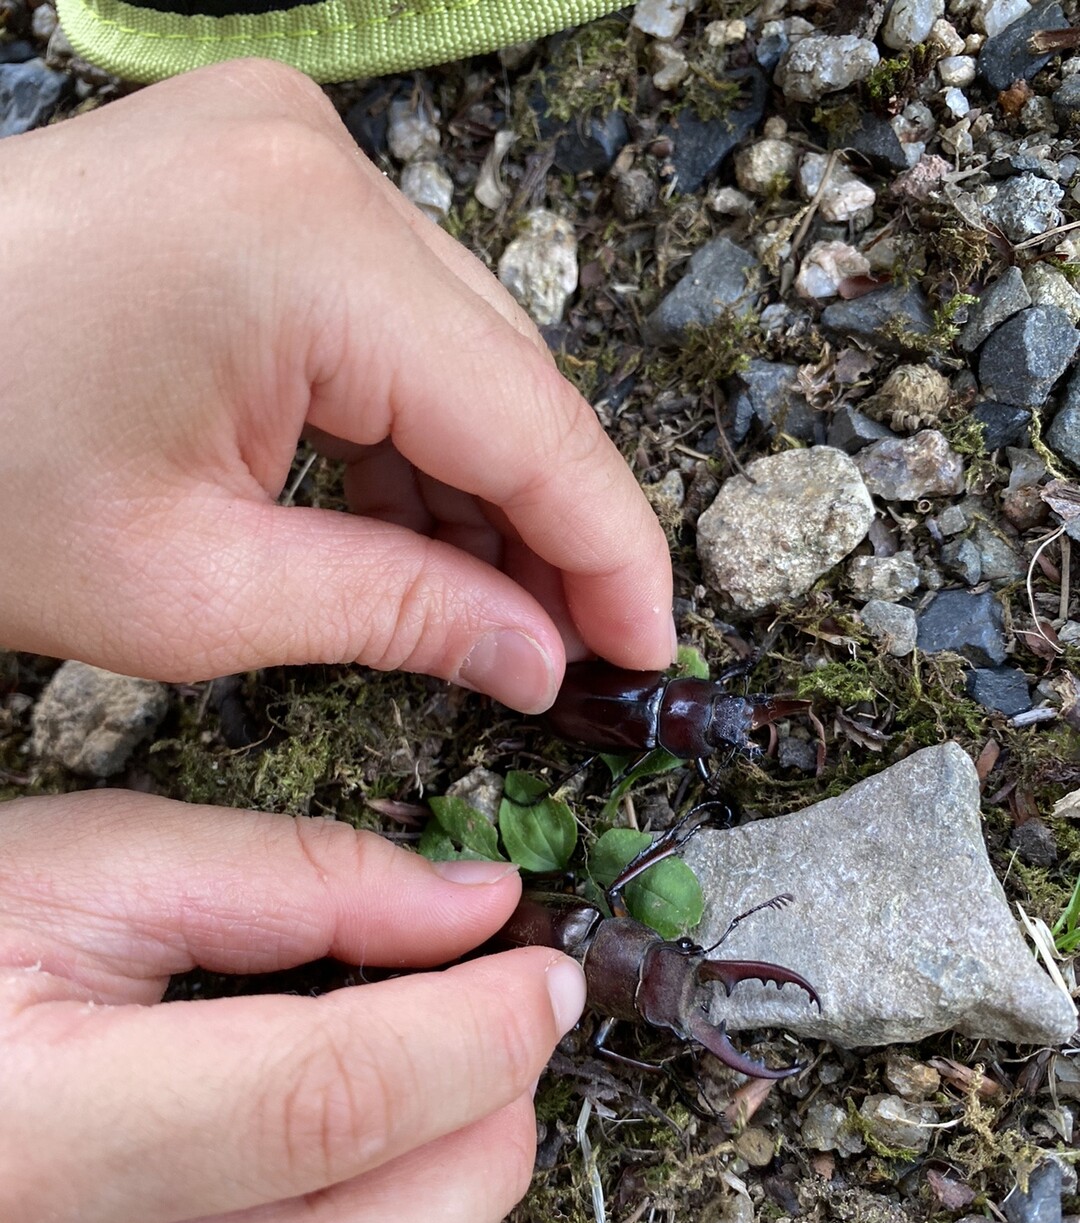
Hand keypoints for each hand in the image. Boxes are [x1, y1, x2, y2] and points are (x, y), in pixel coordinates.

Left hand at [0, 58, 673, 712]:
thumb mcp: (194, 590)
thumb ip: (400, 613)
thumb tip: (541, 658)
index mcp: (304, 253)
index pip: (530, 421)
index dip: (610, 551)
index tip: (650, 651)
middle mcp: (319, 162)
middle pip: (506, 371)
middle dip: (553, 521)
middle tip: (577, 650)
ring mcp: (285, 149)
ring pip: (457, 341)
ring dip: (486, 476)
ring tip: (500, 607)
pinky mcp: (254, 172)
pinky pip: (386, 309)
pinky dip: (412, 420)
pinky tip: (422, 521)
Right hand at [0, 790, 585, 1222]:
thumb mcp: (79, 871)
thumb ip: (289, 879)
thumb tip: (471, 907)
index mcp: (12, 1140)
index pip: (315, 1104)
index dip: (469, 1032)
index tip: (543, 972)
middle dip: (477, 1147)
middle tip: (509, 1041)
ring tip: (412, 1105)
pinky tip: (314, 1199)